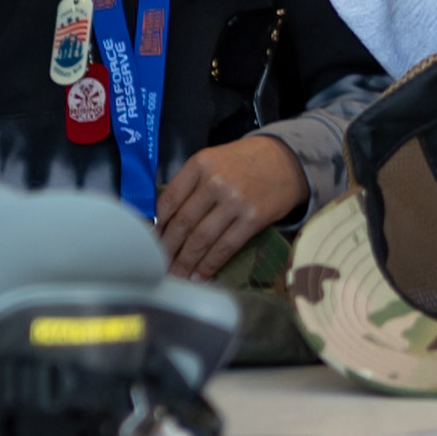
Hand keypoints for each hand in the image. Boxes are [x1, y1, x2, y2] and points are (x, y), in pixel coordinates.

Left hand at [153, 135, 306, 277]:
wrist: (287, 161)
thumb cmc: (245, 161)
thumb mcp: (213, 160)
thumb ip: (190, 183)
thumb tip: (164, 219)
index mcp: (200, 164)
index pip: (169, 199)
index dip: (157, 225)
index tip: (149, 242)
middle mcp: (215, 181)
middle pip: (183, 222)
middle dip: (167, 249)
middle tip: (157, 264)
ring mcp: (235, 202)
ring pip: (202, 239)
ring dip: (186, 262)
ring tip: (176, 275)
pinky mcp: (252, 220)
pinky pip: (225, 247)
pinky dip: (209, 265)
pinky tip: (200, 275)